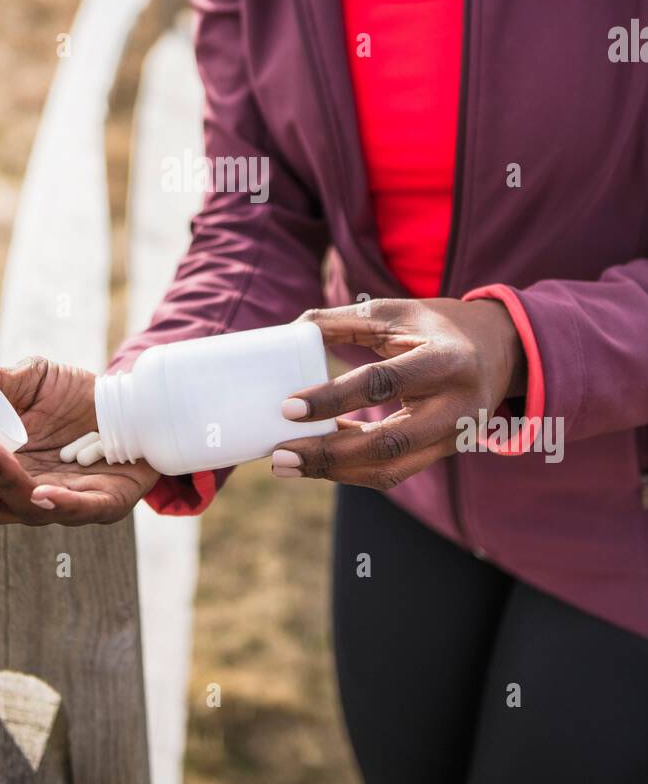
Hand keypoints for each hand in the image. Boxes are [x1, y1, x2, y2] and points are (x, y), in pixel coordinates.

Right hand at [0, 352, 160, 524]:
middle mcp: (24, 492)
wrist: (135, 405)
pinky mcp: (102, 504)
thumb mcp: (32, 380)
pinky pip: (79, 512)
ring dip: (2, 483)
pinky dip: (59, 504)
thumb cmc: (76, 398)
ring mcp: (62, 503)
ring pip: (22, 509)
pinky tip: (42, 491)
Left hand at [274, 298, 526, 487]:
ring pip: (391, 469)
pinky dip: (352, 469)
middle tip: (280, 456)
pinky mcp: (444, 453)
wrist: (503, 350)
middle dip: (329, 455)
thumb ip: (344, 321)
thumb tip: (290, 333)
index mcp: (446, 360)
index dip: (333, 399)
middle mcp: (456, 406)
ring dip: (335, 472)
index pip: (383, 384)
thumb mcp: (397, 312)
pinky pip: (394, 471)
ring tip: (288, 465)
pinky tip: (318, 458)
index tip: (288, 407)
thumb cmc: (441, 325)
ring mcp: (453, 437)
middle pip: (388, 444)